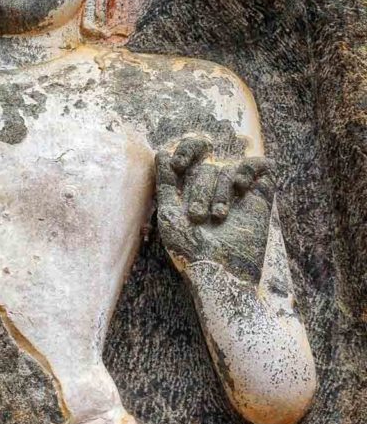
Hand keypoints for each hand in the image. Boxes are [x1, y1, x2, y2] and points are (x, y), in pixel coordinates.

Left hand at [155, 134, 274, 281]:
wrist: (220, 273)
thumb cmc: (189, 250)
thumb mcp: (169, 215)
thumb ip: (166, 184)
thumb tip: (162, 152)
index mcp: (191, 188)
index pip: (192, 151)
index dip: (187, 150)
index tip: (179, 165)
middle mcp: (215, 187)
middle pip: (208, 167)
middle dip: (201, 190)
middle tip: (199, 217)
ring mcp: (238, 192)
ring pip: (229, 170)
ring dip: (220, 191)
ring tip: (218, 217)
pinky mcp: (261, 197)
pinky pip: (261, 167)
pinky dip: (250, 168)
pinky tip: (240, 186)